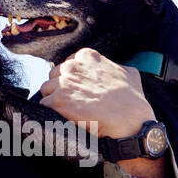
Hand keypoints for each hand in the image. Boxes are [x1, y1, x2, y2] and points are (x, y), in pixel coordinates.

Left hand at [38, 48, 155, 139]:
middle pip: (54, 76)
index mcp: (86, 56)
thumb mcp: (128, 73)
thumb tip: (114, 69)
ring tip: (67, 112)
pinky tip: (63, 118)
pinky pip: (44, 105)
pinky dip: (51, 113)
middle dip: (60, 88)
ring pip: (46, 90)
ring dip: (53, 100)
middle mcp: (72, 66)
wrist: (129, 121)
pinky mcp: (57, 101)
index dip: (71, 80)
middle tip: (72, 102)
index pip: (67, 65)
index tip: (78, 91)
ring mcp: (63, 83)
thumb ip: (114, 67)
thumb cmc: (132, 100)